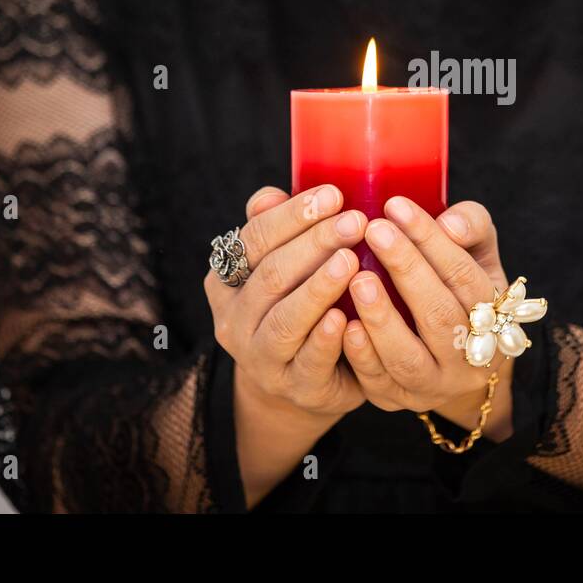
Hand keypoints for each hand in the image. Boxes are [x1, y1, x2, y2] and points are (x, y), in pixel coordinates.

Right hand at [203, 183, 367, 422]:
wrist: (303, 381)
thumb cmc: (298, 304)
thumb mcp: (284, 266)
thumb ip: (278, 230)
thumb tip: (272, 195)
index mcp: (227, 280)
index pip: (255, 239)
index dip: (293, 215)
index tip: (334, 194)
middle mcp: (235, 319)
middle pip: (272, 276)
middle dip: (315, 244)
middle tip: (355, 221)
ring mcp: (261, 358)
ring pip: (285, 319)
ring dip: (319, 288)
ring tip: (351, 261)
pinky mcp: (295, 387)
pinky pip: (308, 361)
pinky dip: (325, 339)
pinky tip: (345, 317)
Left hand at [341, 196, 515, 435]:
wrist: (451, 358)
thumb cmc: (457, 287)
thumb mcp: (476, 252)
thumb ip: (470, 227)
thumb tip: (449, 224)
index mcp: (493, 315)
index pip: (464, 274)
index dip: (430, 239)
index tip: (395, 205)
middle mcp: (470, 357)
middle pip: (439, 315)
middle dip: (406, 269)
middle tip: (374, 230)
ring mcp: (433, 385)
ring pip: (408, 357)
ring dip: (381, 317)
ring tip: (357, 278)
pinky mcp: (396, 400)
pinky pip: (377, 383)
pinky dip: (361, 355)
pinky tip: (344, 323)